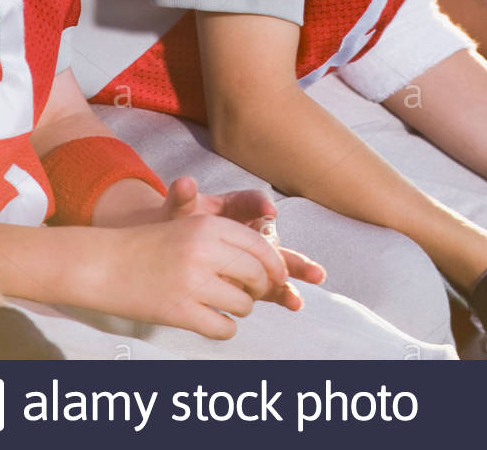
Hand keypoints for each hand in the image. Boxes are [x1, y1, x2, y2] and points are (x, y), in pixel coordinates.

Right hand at [94, 213, 301, 339]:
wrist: (104, 263)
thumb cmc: (150, 246)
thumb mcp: (191, 228)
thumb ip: (228, 242)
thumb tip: (270, 268)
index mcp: (209, 225)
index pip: (261, 247)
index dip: (275, 265)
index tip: (277, 277)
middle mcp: (204, 250)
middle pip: (257, 276)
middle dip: (260, 289)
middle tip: (250, 293)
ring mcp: (192, 282)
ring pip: (243, 304)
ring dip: (240, 309)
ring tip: (225, 305)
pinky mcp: (179, 311)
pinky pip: (223, 327)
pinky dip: (224, 328)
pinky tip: (213, 320)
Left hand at [161, 178, 324, 308]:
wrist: (169, 252)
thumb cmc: (177, 226)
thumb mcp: (178, 211)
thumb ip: (182, 198)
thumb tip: (185, 183)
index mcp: (233, 208)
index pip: (251, 201)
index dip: (260, 204)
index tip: (268, 210)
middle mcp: (248, 230)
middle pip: (271, 234)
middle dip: (287, 243)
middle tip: (302, 243)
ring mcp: (251, 257)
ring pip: (278, 260)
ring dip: (296, 268)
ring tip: (317, 276)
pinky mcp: (252, 278)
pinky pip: (270, 284)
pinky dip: (283, 292)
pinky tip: (295, 302)